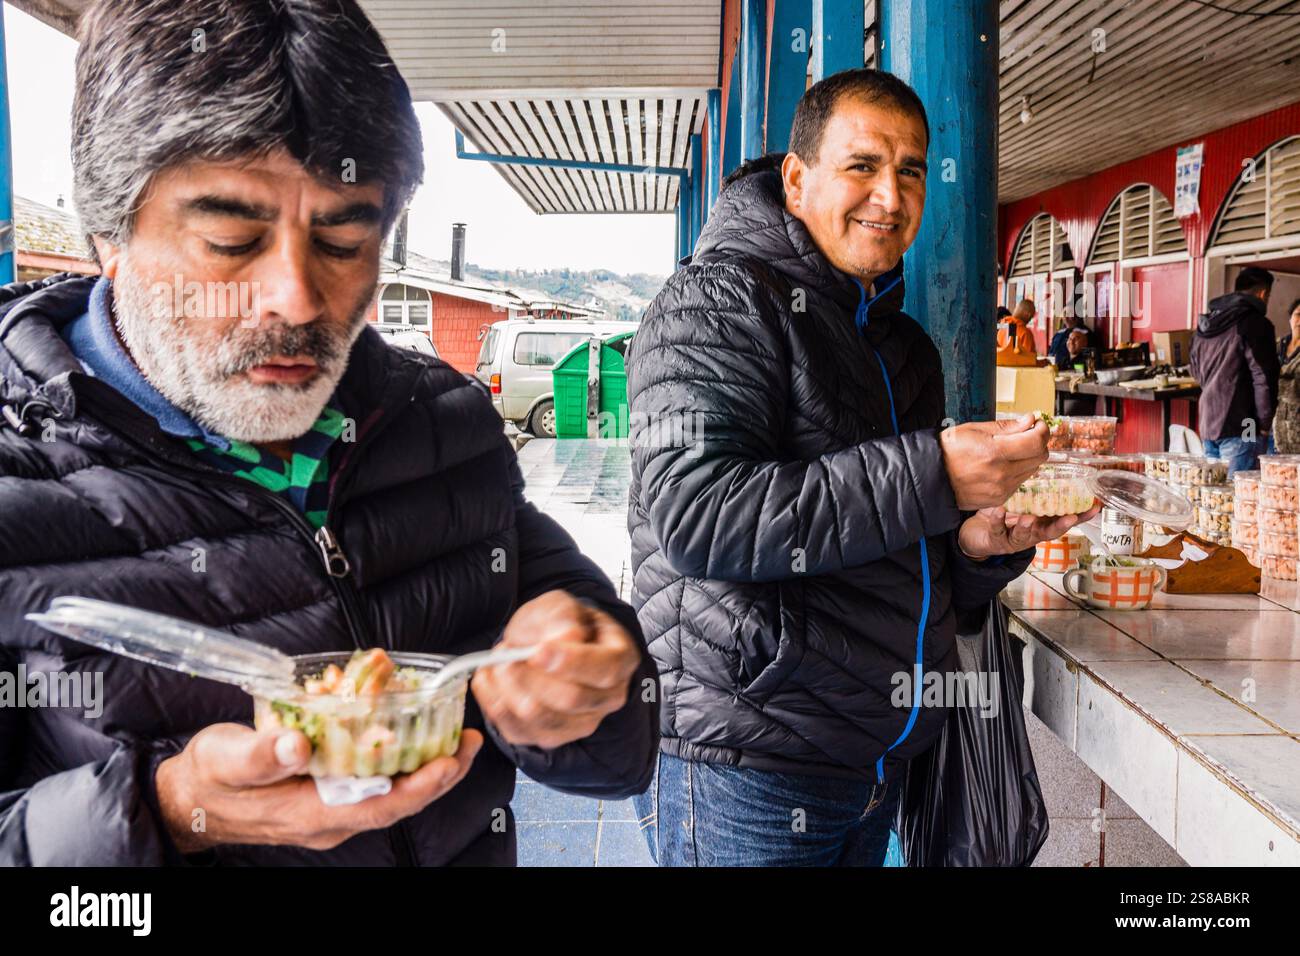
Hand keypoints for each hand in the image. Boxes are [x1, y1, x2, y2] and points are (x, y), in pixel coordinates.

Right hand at [155, 723, 482, 853]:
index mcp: (311, 813)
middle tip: (469, 739)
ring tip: (453, 735)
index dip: (422, 785)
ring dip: (423, 764)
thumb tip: (298, 742)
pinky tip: (408, 733)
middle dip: (438, 773)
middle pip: (398, 800)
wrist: (186, 799)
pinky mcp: (327, 794)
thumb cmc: (207, 778)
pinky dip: (395, 759)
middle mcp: (330, 817)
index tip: (451, 759)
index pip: (381, 806)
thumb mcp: (225, 760)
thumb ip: (261, 754)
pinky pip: (373, 781)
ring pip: (390, 791)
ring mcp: (331, 808)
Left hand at [472, 590, 640, 750]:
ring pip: (542, 720)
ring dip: (508, 691)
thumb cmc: (559, 624)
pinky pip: (519, 732)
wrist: (546, 645)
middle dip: (530, 676)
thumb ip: (564, 616)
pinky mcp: (550, 738)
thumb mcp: (562, 606)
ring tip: (495, 664)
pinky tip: (487, 680)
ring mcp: (581, 723)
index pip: (605, 669)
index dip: (571, 662)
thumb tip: (567, 637)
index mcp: (620, 660)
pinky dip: (494, 705)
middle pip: (571, 699)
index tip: (537, 651)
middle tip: (504, 652)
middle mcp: (607, 699)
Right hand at [939, 413, 1049, 509]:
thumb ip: (1006, 427)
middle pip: (1040, 456)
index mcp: (994, 452)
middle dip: (1038, 443)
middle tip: (1027, 435)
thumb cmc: (949, 450)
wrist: (931, 477)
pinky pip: (1020, 482)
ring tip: (1010, 451)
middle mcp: (1001, 473)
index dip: (1042, 430)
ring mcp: (1001, 489)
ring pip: (1032, 470)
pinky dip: (1017, 471)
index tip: (1037, 423)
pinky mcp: (999, 499)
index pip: (1036, 441)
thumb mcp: (974, 429)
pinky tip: (1001, 465)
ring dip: (1028, 458)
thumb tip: (1030, 420)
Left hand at [957, 502, 1101, 559]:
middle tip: (1070, 519)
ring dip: (1027, 527)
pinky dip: (998, 520)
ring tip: (1028, 518)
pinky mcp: (996, 539)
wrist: (977, 533)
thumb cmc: (1003, 513)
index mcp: (1040, 521)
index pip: (1064, 518)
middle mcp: (1031, 532)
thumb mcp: (1021, 500)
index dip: (1080, 516)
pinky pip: (997, 529)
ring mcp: (1014, 538)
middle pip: (1049, 531)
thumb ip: (1034, 489)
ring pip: (1024, 535)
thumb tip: (1045, 461)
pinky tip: (998, 510)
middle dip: (1061, 526)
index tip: (1095, 508)